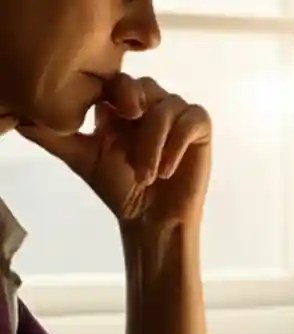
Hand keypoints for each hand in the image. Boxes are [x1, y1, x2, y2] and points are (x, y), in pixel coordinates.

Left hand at [17, 73, 210, 227]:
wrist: (151, 218)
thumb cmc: (119, 189)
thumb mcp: (81, 158)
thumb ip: (53, 137)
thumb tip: (19, 120)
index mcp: (120, 106)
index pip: (116, 81)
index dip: (114, 91)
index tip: (108, 116)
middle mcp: (149, 105)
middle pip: (144, 85)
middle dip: (136, 105)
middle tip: (128, 125)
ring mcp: (177, 114)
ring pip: (168, 105)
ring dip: (155, 141)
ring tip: (147, 174)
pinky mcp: (199, 128)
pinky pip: (192, 119)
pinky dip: (177, 144)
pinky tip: (167, 169)